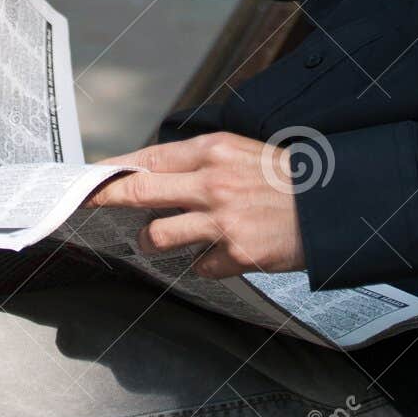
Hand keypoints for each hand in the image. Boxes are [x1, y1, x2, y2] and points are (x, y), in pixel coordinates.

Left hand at [90, 131, 304, 278]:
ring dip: (151, 241)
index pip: (148, 158)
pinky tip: (213, 255)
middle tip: (87, 207)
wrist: (330, 204)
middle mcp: (211, 182)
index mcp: (212, 150)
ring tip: (155, 240)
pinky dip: (199, 263)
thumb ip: (200, 161)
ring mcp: (221, 220)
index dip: (114, 170)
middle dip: (107, 201)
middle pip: (139, 192)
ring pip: (158, 236)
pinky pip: (197, 266)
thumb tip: (156, 172)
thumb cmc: (284, 177)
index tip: (90, 179)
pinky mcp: (235, 253)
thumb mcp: (241, 151)